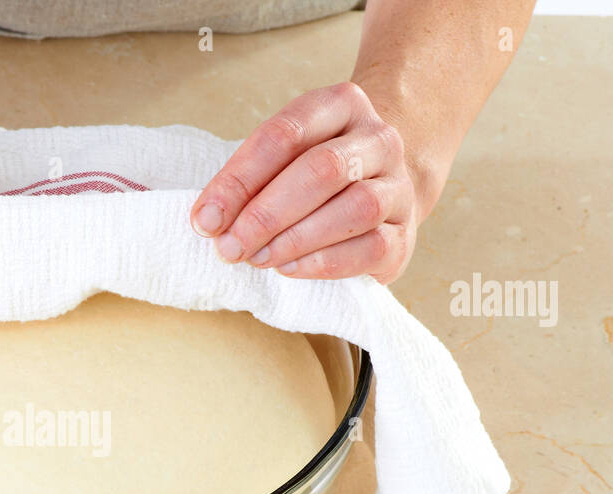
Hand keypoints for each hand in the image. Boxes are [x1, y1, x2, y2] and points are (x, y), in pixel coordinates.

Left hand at [191, 82, 417, 283]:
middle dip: (266, 214)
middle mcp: (378, 139)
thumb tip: (209, 222)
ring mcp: (399, 185)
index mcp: (341, 105)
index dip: (240, 179)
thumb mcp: (281, 159)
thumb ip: (248, 182)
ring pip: (356, 207)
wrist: (380, 187)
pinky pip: (372, 247)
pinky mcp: (406, 233)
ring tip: (258, 258)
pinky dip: (325, 262)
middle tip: (229, 246)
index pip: (285, 134)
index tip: (206, 219)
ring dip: (297, 238)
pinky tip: (290, 268)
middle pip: (322, 169)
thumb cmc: (314, 175)